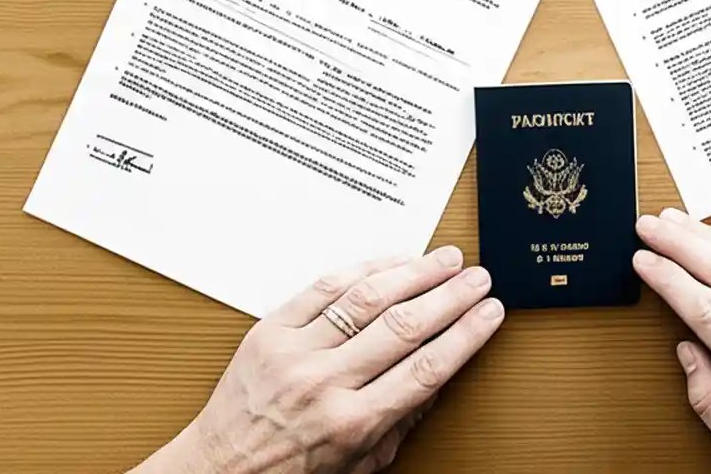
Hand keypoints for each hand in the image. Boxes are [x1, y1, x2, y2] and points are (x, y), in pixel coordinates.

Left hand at [132, 247, 503, 473]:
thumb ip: (402, 421)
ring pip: (366, 298)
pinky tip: (391, 260)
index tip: (490, 313)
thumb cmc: (289, 472)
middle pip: (404, 327)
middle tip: (478, 277)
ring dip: (414, 273)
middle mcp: (324, 384)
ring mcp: (295, 353)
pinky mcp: (270, 330)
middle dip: (450, 296)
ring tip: (444, 259)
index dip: (466, 335)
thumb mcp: (359, 463)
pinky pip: (323, 288)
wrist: (220, 468)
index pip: (426, 369)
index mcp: (352, 423)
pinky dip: (363, 268)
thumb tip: (440, 376)